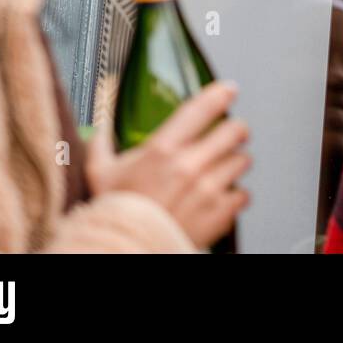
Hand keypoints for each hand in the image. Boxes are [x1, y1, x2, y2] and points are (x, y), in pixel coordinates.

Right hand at [88, 81, 250, 249]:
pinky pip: (243, 194)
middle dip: (236, 130)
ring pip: (243, 161)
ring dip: (236, 162)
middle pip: (235, 130)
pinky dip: (236, 195)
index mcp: (163, 149)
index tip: (229, 90)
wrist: (126, 251)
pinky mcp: (219, 213)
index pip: (203, 107)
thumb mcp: (101, 175)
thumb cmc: (116, 214)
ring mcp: (207, 189)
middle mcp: (189, 165)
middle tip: (233, 134)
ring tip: (223, 168)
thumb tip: (99, 127)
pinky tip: (223, 196)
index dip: (221, 94)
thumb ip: (101, 145)